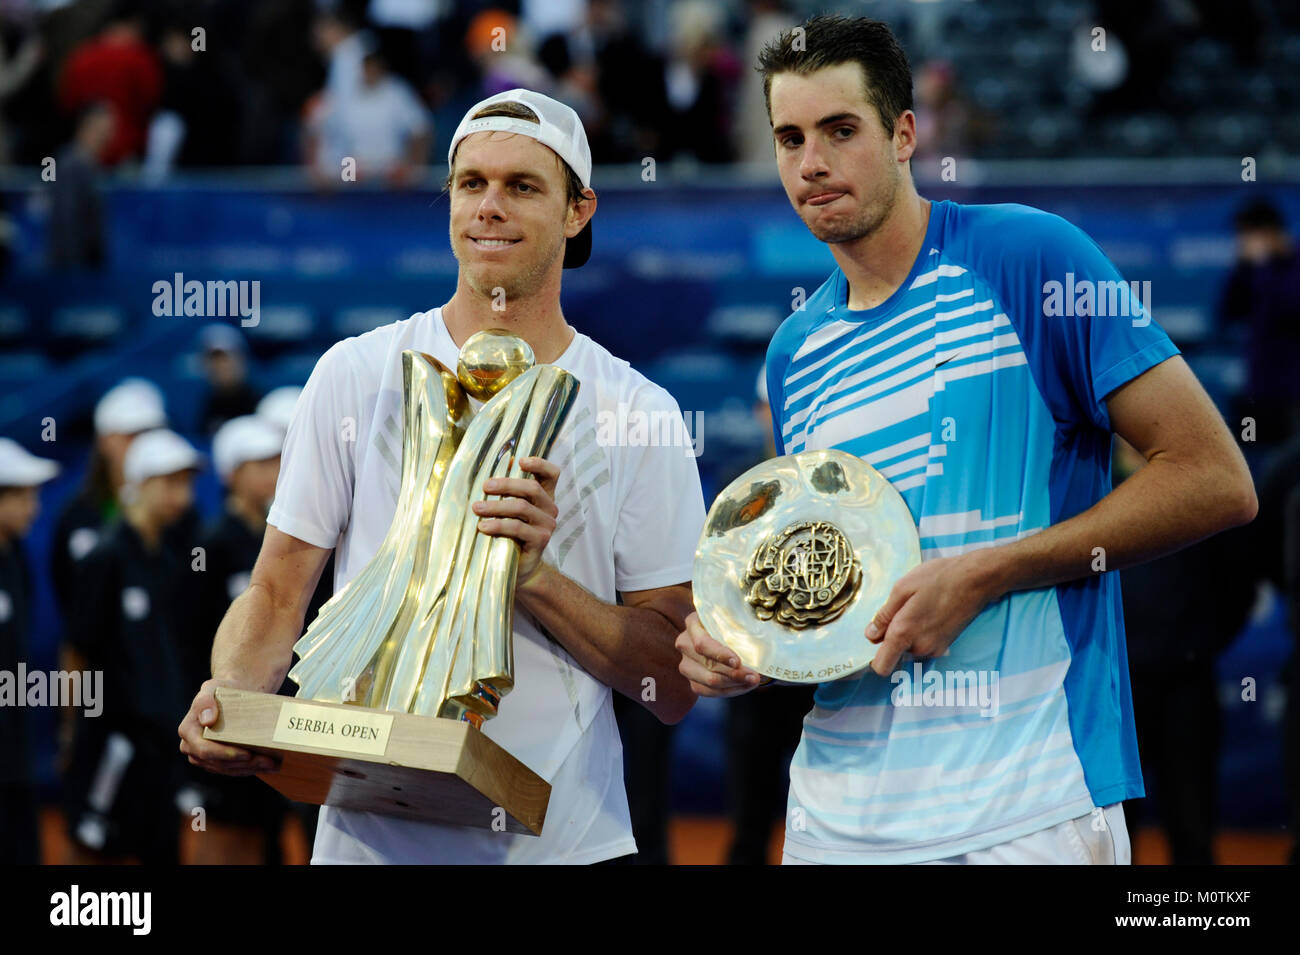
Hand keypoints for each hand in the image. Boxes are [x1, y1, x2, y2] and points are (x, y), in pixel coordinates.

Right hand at [178, 678, 280, 775]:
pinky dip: (250, 769)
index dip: (226, 754)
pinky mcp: (215, 761)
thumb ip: (205, 701)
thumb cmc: (221, 690)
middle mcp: (191, 747)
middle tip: (269, 761)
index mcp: (188, 731)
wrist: (230, 694)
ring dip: (251, 769)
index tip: (247, 754)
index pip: (205, 750)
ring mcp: (203, 757)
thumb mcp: (212, 688)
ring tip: (273, 765)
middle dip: (245, 764)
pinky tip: (267, 767)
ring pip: (228, 769)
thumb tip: (207, 720)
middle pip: (219, 763)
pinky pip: (232, 769)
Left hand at [473, 456, 559, 588]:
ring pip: (521, 507)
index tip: (520, 461)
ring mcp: (547, 525)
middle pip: (531, 488)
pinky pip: (518, 528)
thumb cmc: (510, 536)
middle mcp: (550, 509)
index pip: (552, 474)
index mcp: (545, 497)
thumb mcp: (510, 511)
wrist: (520, 569)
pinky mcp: (540, 541)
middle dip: (506, 484)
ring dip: (496, 506)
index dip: (540, 464)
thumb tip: (501, 465)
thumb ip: (508, 491)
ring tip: (476, 508)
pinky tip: (483, 527)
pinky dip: (498, 525)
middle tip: (484, 486)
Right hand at [676, 611, 764, 697]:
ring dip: (734, 684)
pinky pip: (708, 692)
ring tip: (752, 681)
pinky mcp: (692, 680)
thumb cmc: (730, 625)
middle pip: (708, 664)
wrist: (722, 634)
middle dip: (734, 673)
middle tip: (754, 676)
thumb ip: (741, 627)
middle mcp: (685, 643)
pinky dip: (729, 691)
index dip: (720, 654)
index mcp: (693, 623)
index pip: (703, 643)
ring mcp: (686, 663)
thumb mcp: (734, 619)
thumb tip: (760, 642)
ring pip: (708, 681)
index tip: (737, 662)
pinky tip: (743, 686)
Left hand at [866, 553, 999, 675]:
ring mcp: (935, 649)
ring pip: (909, 648)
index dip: (874, 656)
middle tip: (903, 609)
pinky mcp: (946, 646)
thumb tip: (871, 635)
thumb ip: (884, 615)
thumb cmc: (938, 579)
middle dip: (893, 635)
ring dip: (908, 633)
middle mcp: (920, 648)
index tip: (876, 638)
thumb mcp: (902, 589)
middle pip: (895, 653)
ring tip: (919, 607)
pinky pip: (923, 644)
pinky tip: (930, 612)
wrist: (975, 580)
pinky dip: (921, 632)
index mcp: (904, 633)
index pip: (882, 666)